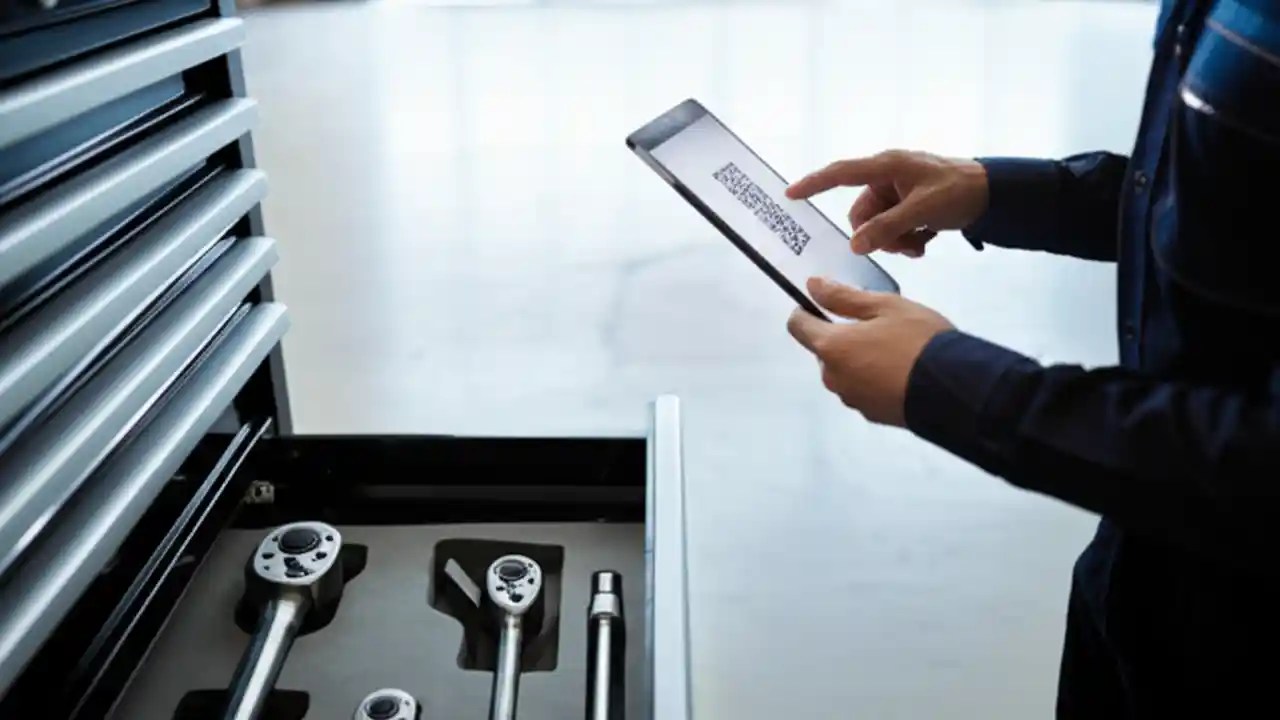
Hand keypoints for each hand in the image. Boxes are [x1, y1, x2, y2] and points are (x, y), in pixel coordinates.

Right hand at [785, 150, 988, 256]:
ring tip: (920, 243)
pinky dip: (904, 237)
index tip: (790, 195)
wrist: (993, 194)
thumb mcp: (922, 211)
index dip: (814, 183)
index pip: (841, 173)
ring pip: (876, 225)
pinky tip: (925, 240)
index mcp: (886, 166)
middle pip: (861, 213)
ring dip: (895, 240)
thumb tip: (855, 245)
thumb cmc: (958, 191)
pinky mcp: (906, 203)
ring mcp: (896, 191)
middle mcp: (886, 176)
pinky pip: (890, 226)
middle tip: (906, 244)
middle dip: (879, 234)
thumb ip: (887, 228)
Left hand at [787, 277, 953, 425]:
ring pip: (844, 372)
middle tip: (877, 326)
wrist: (954, 390)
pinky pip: (862, 390)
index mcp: (831, 347)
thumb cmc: (918, 340)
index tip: (825, 305)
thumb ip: (844, 297)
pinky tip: (899, 372)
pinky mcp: (871, 414)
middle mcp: (833, 377)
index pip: (798, 327)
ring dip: (857, 360)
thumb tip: (813, 286)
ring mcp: (851, 399)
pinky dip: (872, 379)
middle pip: (823, 351)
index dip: (806, 312)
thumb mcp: (885, 306)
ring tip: (893, 350)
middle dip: (841, 337)